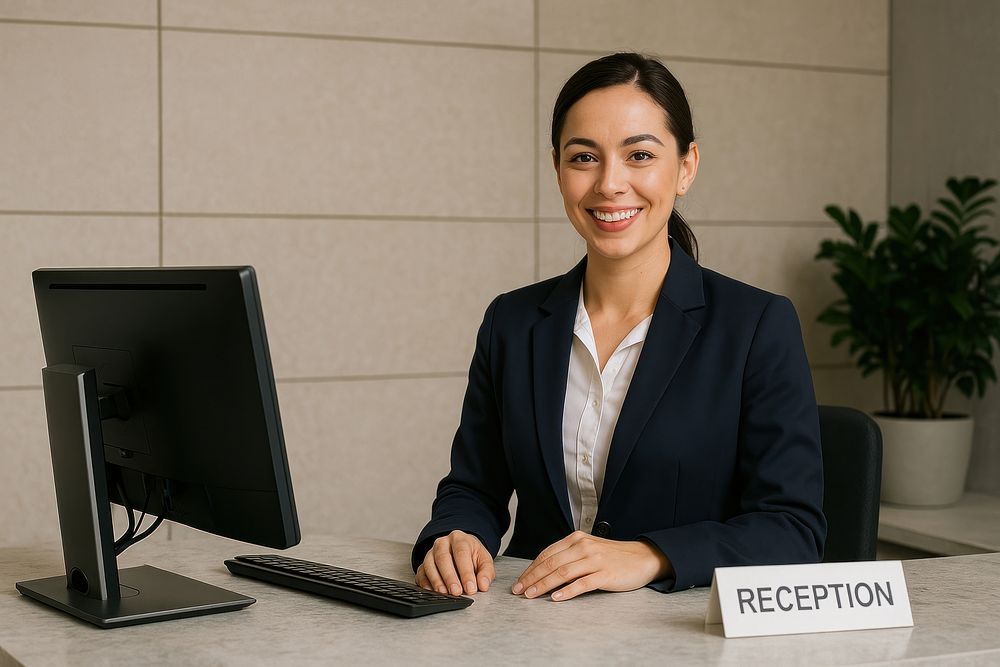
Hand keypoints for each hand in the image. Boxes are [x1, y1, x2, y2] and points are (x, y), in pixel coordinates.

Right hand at [415, 530, 495, 595]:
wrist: (462, 550)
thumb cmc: (472, 556)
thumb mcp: (484, 561)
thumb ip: (486, 573)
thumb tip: (483, 585)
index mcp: (459, 539)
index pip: (461, 553)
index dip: (466, 572)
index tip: (470, 587)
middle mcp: (443, 543)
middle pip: (443, 558)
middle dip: (450, 577)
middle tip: (456, 592)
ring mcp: (430, 553)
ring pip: (429, 565)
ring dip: (436, 580)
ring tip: (445, 593)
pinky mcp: (423, 565)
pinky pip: (421, 573)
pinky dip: (425, 583)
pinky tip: (432, 591)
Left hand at [512, 531, 671, 601]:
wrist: (642, 558)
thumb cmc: (612, 556)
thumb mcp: (588, 549)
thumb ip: (568, 555)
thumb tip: (543, 571)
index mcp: (576, 539)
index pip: (547, 554)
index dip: (531, 569)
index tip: (520, 581)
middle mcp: (583, 547)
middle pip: (551, 564)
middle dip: (532, 578)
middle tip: (519, 590)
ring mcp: (594, 560)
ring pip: (563, 573)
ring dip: (544, 585)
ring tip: (531, 595)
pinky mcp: (605, 574)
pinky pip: (582, 583)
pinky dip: (568, 591)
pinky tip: (557, 598)